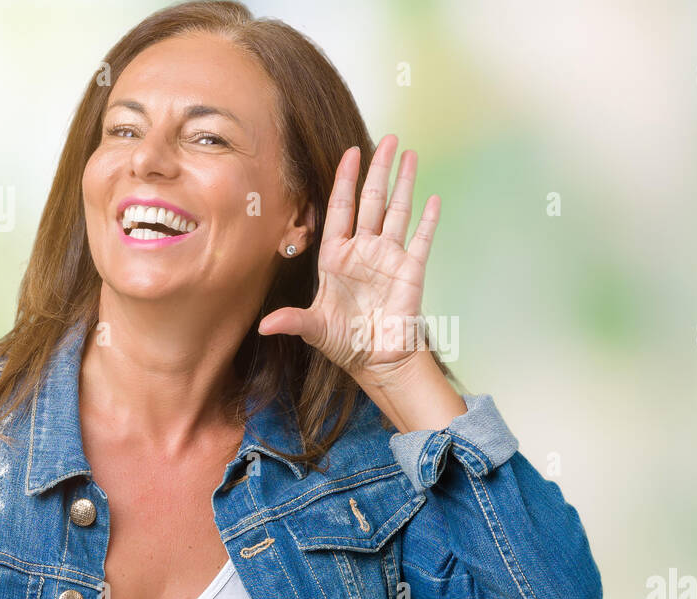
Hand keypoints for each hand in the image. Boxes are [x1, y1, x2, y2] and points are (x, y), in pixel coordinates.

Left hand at [257, 134, 440, 385]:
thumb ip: (293, 321)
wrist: (377, 361)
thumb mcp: (315, 329)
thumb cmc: (345, 342)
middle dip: (379, 169)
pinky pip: (420, 239)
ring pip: (398, 211)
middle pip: (373, 200)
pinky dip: (427, 219)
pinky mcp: (411, 271)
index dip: (345, 180)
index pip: (341, 208)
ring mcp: (389, 257)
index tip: (350, 152)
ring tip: (410, 155)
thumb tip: (264, 327)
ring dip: (405, 183)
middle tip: (388, 139)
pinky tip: (432, 197)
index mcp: (337, 256)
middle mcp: (364, 250)